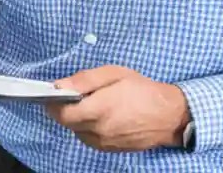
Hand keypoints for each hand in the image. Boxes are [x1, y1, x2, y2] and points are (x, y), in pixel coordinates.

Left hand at [45, 66, 190, 152]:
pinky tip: (101, 117)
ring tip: (93, 105)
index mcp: (99, 109)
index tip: (54, 95)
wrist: (168, 115)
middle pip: (68, 123)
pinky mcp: (110, 149)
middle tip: (76, 96)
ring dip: (78, 120)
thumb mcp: (114, 73)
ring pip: (78, 132)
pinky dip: (89, 128)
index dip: (53, 104)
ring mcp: (105, 142)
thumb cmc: (142, 90)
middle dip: (66, 110)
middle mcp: (99, 130)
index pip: (62, 114)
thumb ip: (84, 80)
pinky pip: (90, 139)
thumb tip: (59, 85)